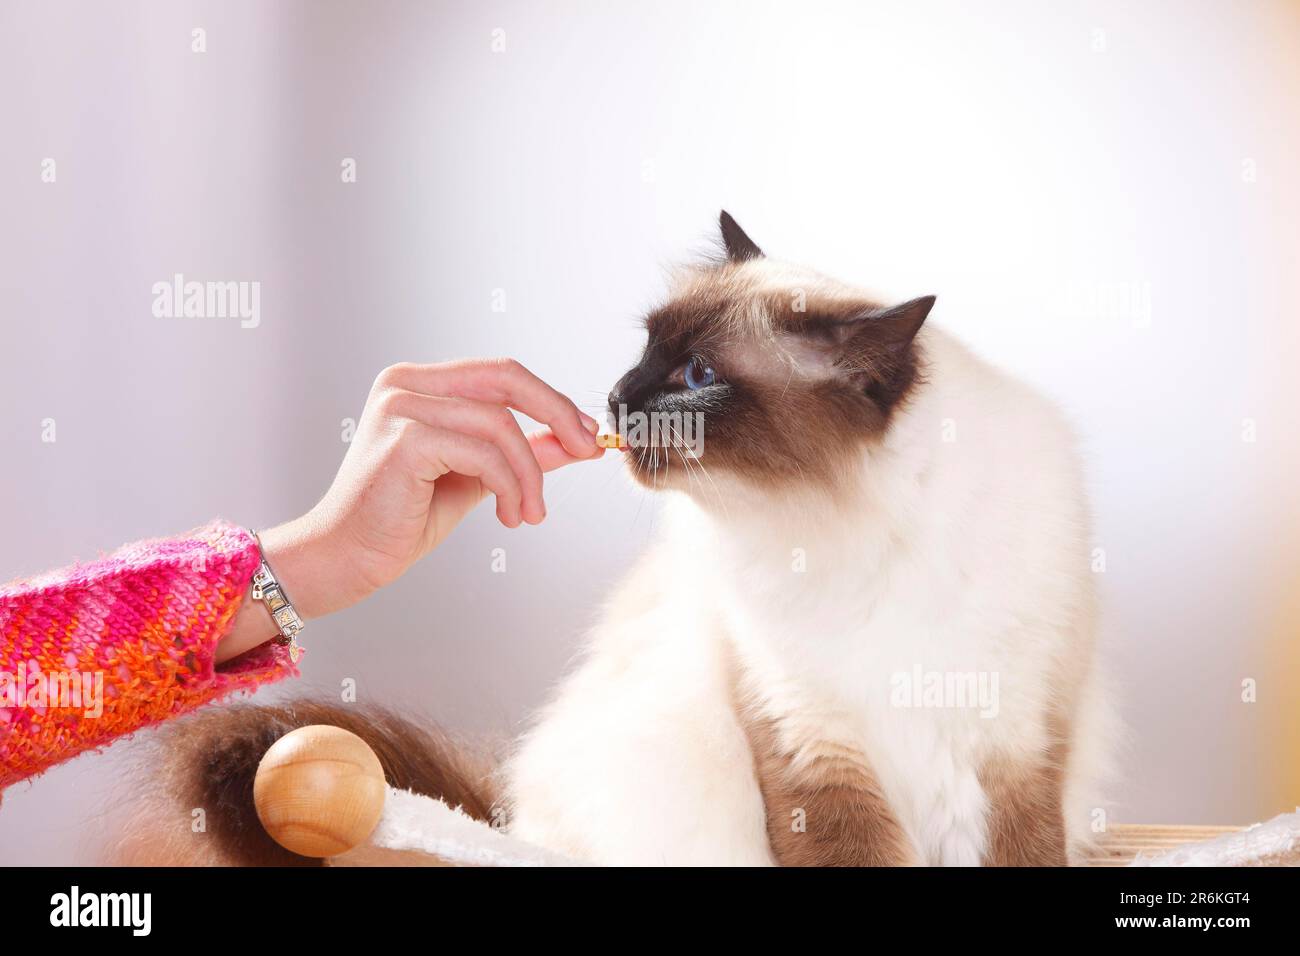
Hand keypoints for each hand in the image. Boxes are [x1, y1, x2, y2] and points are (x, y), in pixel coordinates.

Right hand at [217, 358, 601, 661]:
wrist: (347, 558)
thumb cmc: (401, 519)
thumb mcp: (476, 478)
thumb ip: (519, 453)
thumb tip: (573, 441)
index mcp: (421, 384)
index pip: (501, 374)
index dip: (551, 401)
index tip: (586, 434)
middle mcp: (406, 383)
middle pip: (506, 379)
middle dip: (557, 415)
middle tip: (586, 451)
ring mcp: (401, 406)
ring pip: (500, 425)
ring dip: (529, 474)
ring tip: (528, 513)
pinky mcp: (404, 439)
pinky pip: (483, 453)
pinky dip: (508, 485)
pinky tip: (508, 516)